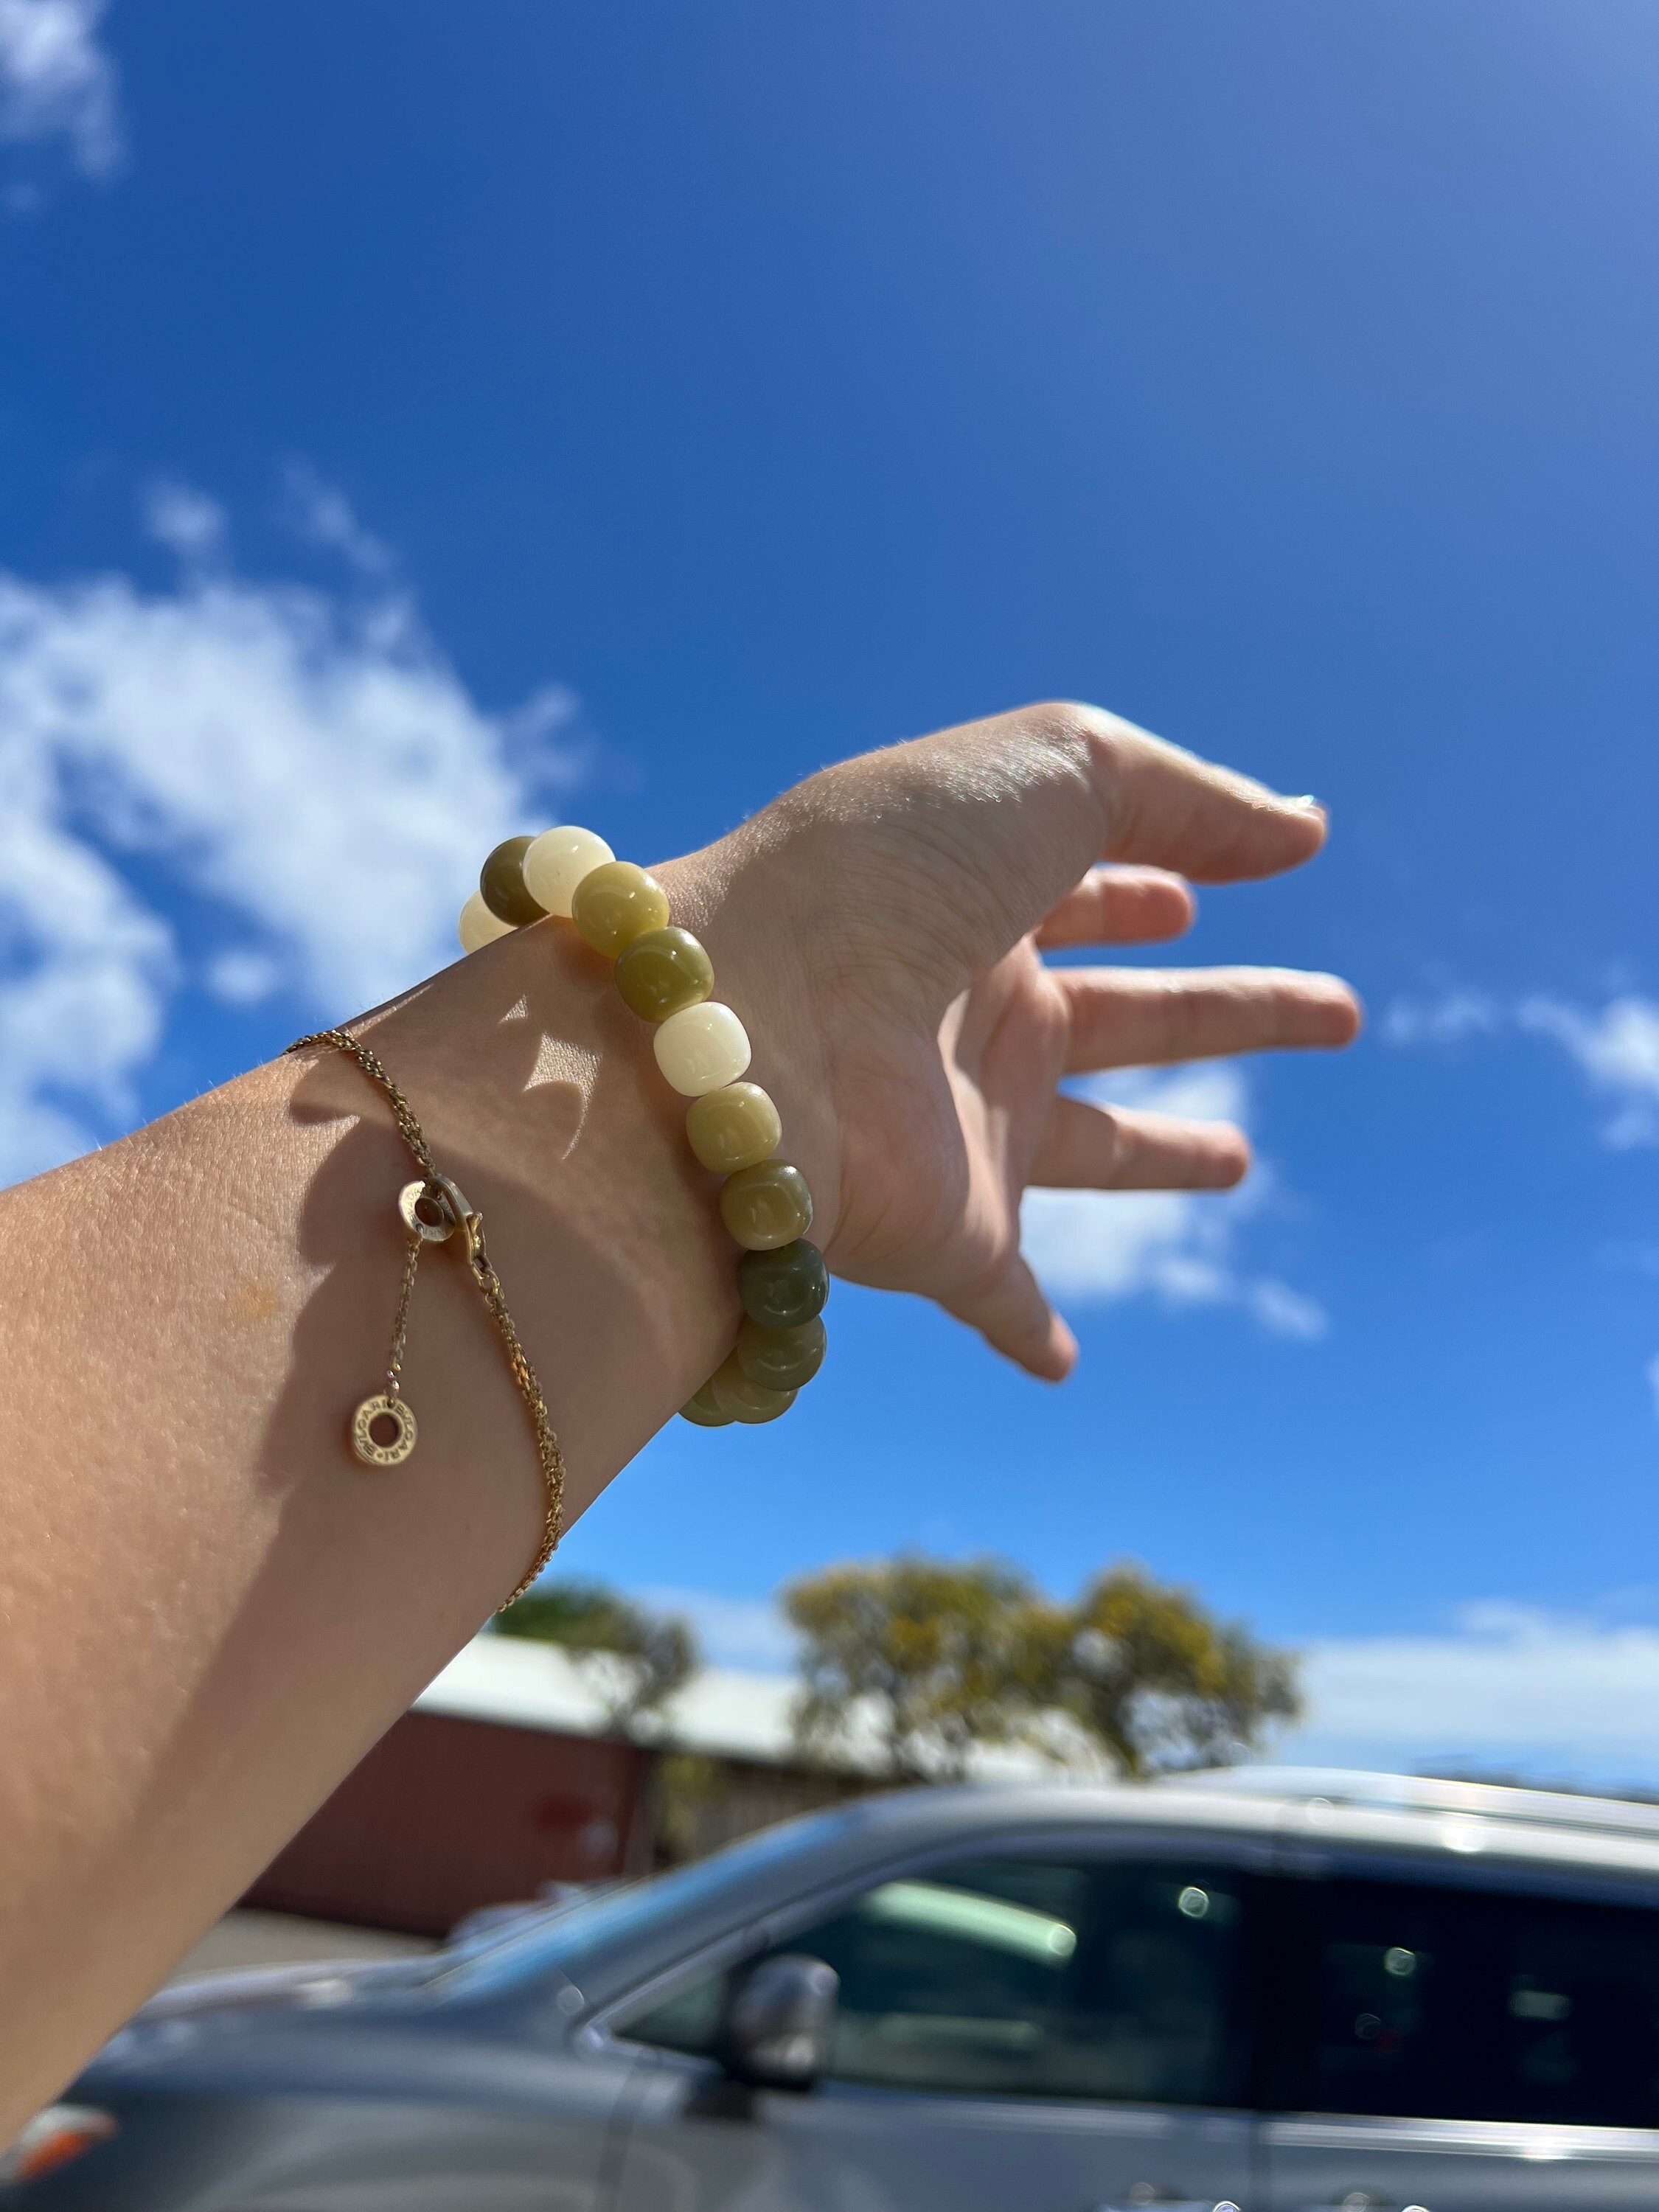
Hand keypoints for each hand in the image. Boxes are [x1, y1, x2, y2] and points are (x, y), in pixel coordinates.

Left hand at [669, 702, 1359, 1380]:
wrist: (751, 1026)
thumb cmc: (888, 874)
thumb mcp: (1053, 774)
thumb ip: (1183, 797)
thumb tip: (1301, 830)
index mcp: (981, 901)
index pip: (1088, 892)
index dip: (1153, 887)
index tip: (1204, 895)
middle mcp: (973, 1016)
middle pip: (1130, 1016)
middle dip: (1232, 1012)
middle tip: (1339, 1012)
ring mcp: (962, 1130)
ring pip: (1087, 1150)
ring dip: (1160, 1158)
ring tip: (1237, 1164)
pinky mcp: (950, 1237)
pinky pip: (998, 1297)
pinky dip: (1029, 1329)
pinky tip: (1059, 1362)